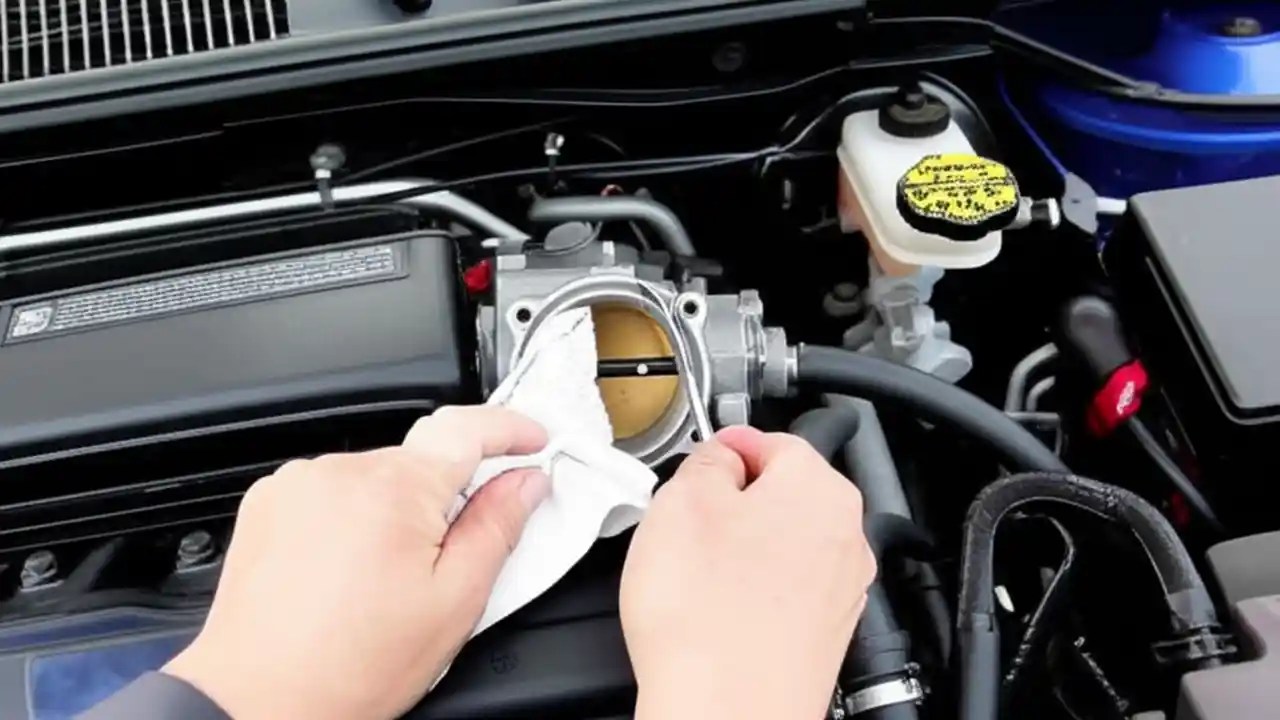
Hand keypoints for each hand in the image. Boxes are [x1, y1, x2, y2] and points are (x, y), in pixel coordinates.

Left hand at [164, 406, 550, 719]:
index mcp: (395, 488)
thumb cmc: (348, 667)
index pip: (468, 429)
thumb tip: (526, 483)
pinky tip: (347, 574)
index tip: (532, 440)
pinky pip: (331, 492)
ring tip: (382, 583)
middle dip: (444, 499)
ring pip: (375, 479)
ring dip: (393, 511)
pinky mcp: (269, 502)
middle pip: (421, 462)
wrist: (258, 702)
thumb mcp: (454, 602)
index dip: (510, 429)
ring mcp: (298, 483)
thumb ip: (497, 529)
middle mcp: (341, 472)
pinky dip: (351, 519)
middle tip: (447, 561)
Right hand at [621, 426, 875, 719]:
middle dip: (735, 502)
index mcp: (820, 490)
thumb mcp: (681, 503)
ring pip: (783, 543)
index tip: (704, 457)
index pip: (774, 440)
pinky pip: (785, 590)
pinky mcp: (824, 633)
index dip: (729, 446)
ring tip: (697, 574)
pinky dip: (753, 591)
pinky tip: (717, 610)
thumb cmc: (707, 618)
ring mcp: (840, 590)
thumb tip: (719, 457)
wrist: (728, 714)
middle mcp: (846, 537)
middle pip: (783, 494)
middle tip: (687, 521)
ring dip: (742, 548)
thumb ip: (706, 461)